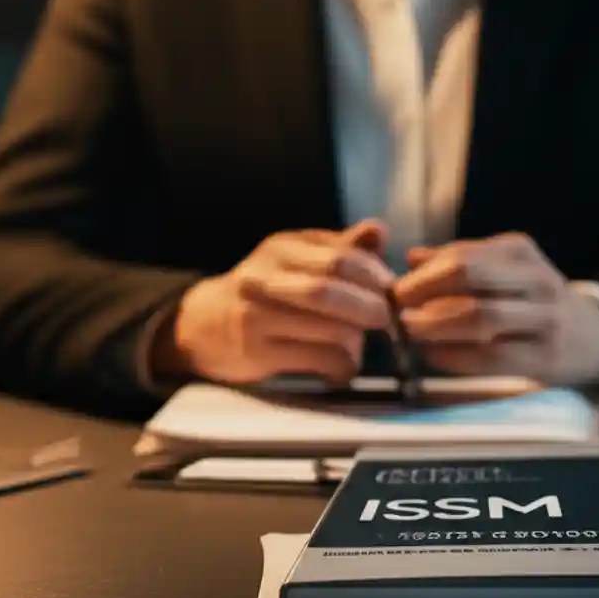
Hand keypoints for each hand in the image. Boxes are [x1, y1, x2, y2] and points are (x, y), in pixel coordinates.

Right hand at [155, 220, 393, 383]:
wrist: (207, 324)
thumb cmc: (266, 291)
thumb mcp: (297, 260)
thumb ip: (339, 249)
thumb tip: (379, 230)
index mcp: (281, 248)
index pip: (338, 256)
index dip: (373, 275)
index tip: (391, 289)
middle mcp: (265, 277)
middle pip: (330, 290)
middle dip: (369, 307)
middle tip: (386, 319)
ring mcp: (258, 315)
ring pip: (328, 328)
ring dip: (356, 340)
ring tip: (358, 344)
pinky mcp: (258, 351)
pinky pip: (317, 359)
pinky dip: (342, 365)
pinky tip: (342, 367)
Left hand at [393, 233, 598, 384]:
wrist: (591, 337)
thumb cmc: (532, 300)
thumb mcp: (503, 269)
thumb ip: (458, 261)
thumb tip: (412, 258)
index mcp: (520, 251)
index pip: (464, 256)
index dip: (424, 274)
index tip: (395, 288)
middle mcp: (536, 280)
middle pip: (472, 278)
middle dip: (425, 294)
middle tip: (398, 310)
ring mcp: (544, 319)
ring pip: (481, 318)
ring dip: (436, 326)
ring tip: (411, 331)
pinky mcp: (544, 358)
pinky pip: (490, 356)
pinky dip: (454, 356)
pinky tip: (433, 354)